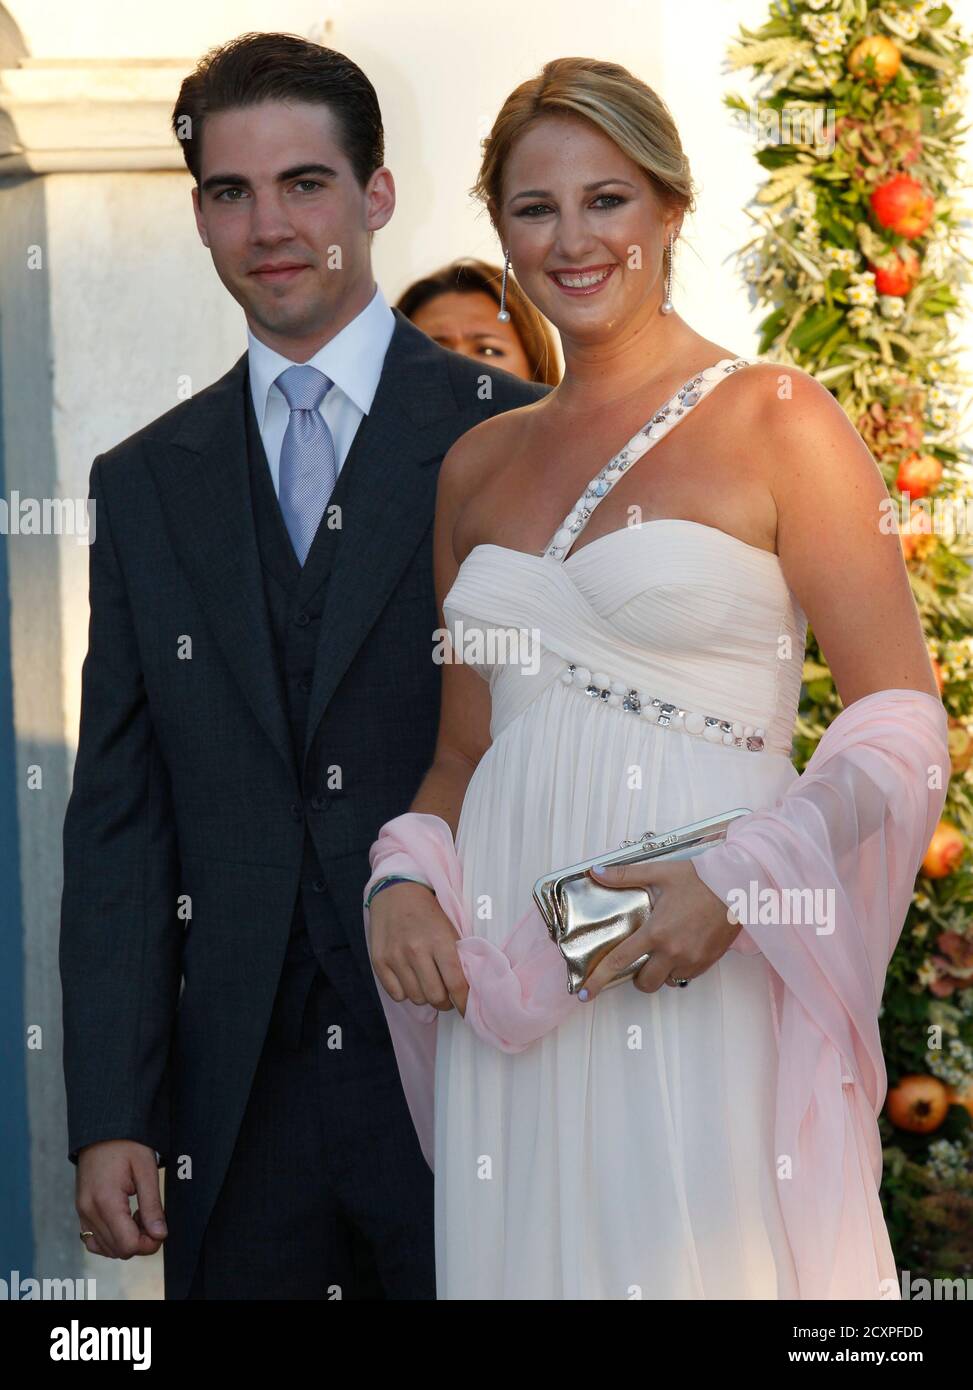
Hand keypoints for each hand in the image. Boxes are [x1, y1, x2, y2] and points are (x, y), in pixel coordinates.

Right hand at [75, 1140, 167, 1257]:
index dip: (148, 1244)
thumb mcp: (146, 1169)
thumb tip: (160, 1235)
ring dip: (126, 1240)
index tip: (160, 1229)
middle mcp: (88, 1211)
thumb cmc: (127, 1144)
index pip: (127, 1244)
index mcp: (106, 1201)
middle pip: (117, 1250)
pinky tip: (124, 1219)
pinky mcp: (80, 1210)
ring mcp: (81, 1212)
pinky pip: (93, 1240)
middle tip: (152, 1218)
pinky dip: (111, 1238)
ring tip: (138, 1214)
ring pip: (105, 1248)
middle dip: (139, 1242)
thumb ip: (152, 1205)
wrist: (102, 1128)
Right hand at [368, 881, 469, 1016]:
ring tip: (428, 984)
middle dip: (445, 1002)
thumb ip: (457, 957)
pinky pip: (396, 995)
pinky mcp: (379, 961)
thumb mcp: (450, 928)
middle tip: (447, 996)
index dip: (464, 1002)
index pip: (456, 984)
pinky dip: (406, 993)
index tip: (468, 1010)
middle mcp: (416, 950)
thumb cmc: (429, 912)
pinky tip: (410, 979)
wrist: (397, 892)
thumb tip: (466, 990)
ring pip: (416, 998)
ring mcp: (395, 956)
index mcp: (439, 941)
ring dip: (425, 996)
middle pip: (435, 996)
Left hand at [577, 857, 741, 1000]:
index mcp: (656, 932)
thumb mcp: (659, 872)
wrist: (737, 886)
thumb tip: (596, 872)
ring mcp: (691, 960)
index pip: (620, 961)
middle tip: (640, 958)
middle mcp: (673, 951)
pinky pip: (685, 977)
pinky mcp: (707, 963)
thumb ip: (624, 875)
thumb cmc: (699, 879)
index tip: (585, 993)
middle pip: (644, 983)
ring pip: (666, 981)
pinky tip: (681, 949)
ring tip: (664, 950)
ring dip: (660, 972)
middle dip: (637, 977)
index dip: (599, 980)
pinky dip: (678, 969)